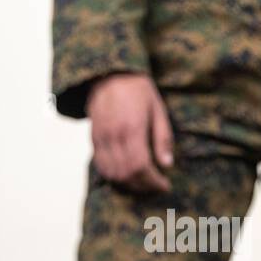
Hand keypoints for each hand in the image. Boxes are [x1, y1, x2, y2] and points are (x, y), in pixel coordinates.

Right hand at [86, 74, 174, 193]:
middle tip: (155, 186)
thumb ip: (162, 138)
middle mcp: (114, 137)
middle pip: (126, 174)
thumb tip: (167, 164)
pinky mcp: (94, 140)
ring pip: (111, 173)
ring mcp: (101, 139)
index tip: (164, 185)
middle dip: (142, 186)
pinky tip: (126, 174)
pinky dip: (113, 175)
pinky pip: (101, 166)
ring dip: (127, 183)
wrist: (108, 75)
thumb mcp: (158, 109)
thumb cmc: (137, 89)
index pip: (141, 166)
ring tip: (142, 182)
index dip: (153, 181)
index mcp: (132, 128)